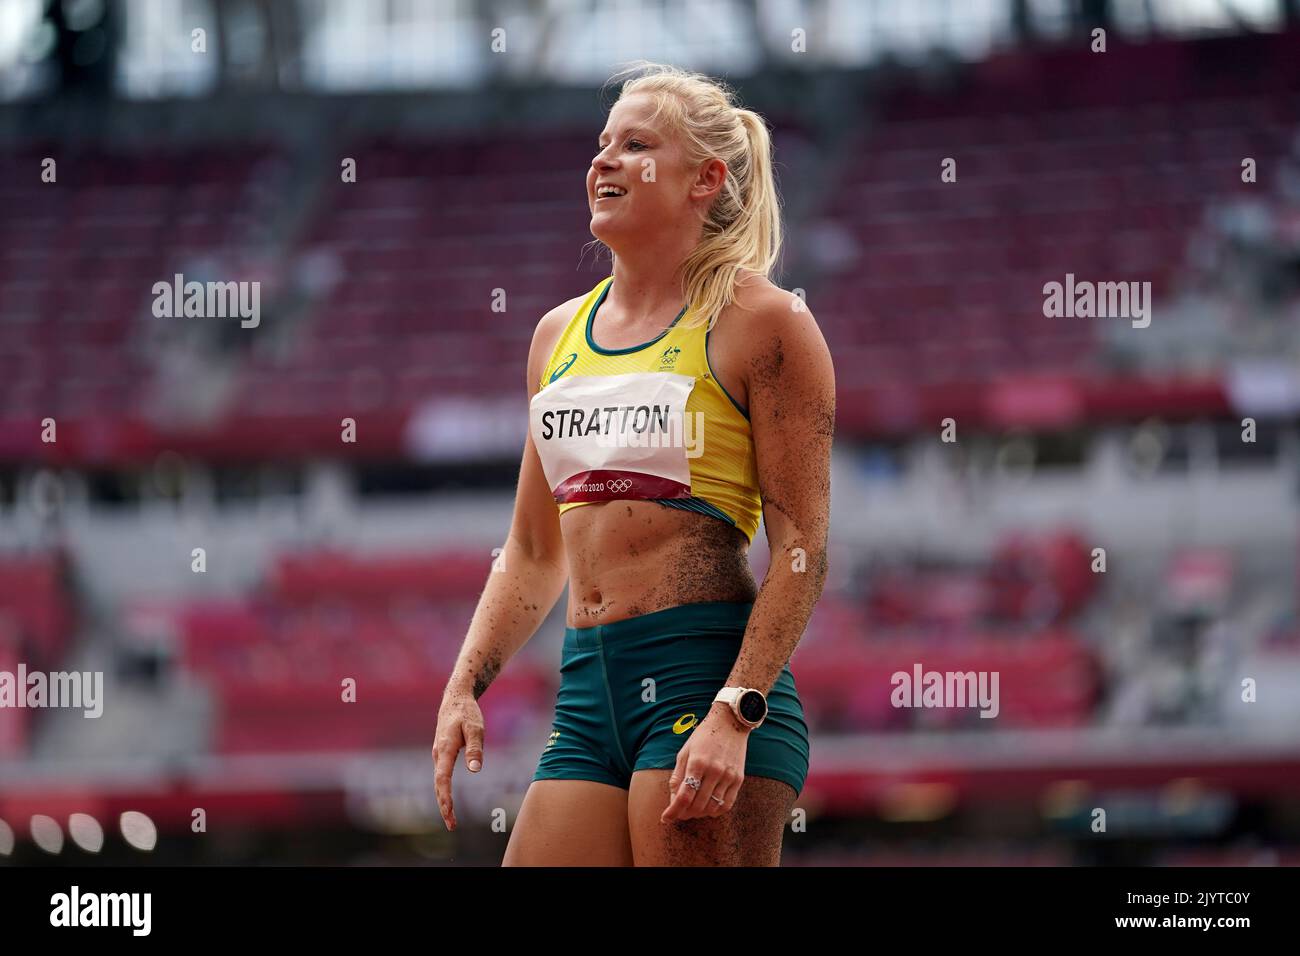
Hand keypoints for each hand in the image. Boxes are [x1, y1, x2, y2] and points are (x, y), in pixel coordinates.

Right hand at [432, 687, 485, 830]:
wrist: (455, 698)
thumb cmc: (467, 712)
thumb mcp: (476, 728)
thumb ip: (475, 748)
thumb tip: (474, 771)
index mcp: (445, 749)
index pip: (443, 779)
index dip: (445, 797)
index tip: (449, 813)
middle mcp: (438, 754)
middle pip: (438, 785)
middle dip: (443, 806)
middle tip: (451, 825)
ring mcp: (439, 754)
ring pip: (438, 781)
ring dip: (443, 800)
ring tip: (451, 818)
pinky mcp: (442, 753)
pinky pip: (441, 776)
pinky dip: (443, 790)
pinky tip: (448, 800)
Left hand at [660, 702, 749, 822]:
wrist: (730, 722)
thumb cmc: (703, 736)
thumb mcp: (685, 752)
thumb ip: (677, 776)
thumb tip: (673, 800)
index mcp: (697, 762)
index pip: (684, 796)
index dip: (673, 811)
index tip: (665, 818)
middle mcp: (714, 770)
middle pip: (697, 805)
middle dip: (684, 813)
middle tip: (678, 813)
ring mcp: (728, 775)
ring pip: (712, 807)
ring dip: (699, 813)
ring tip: (692, 810)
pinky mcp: (739, 779)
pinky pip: (727, 804)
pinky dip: (715, 811)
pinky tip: (708, 807)